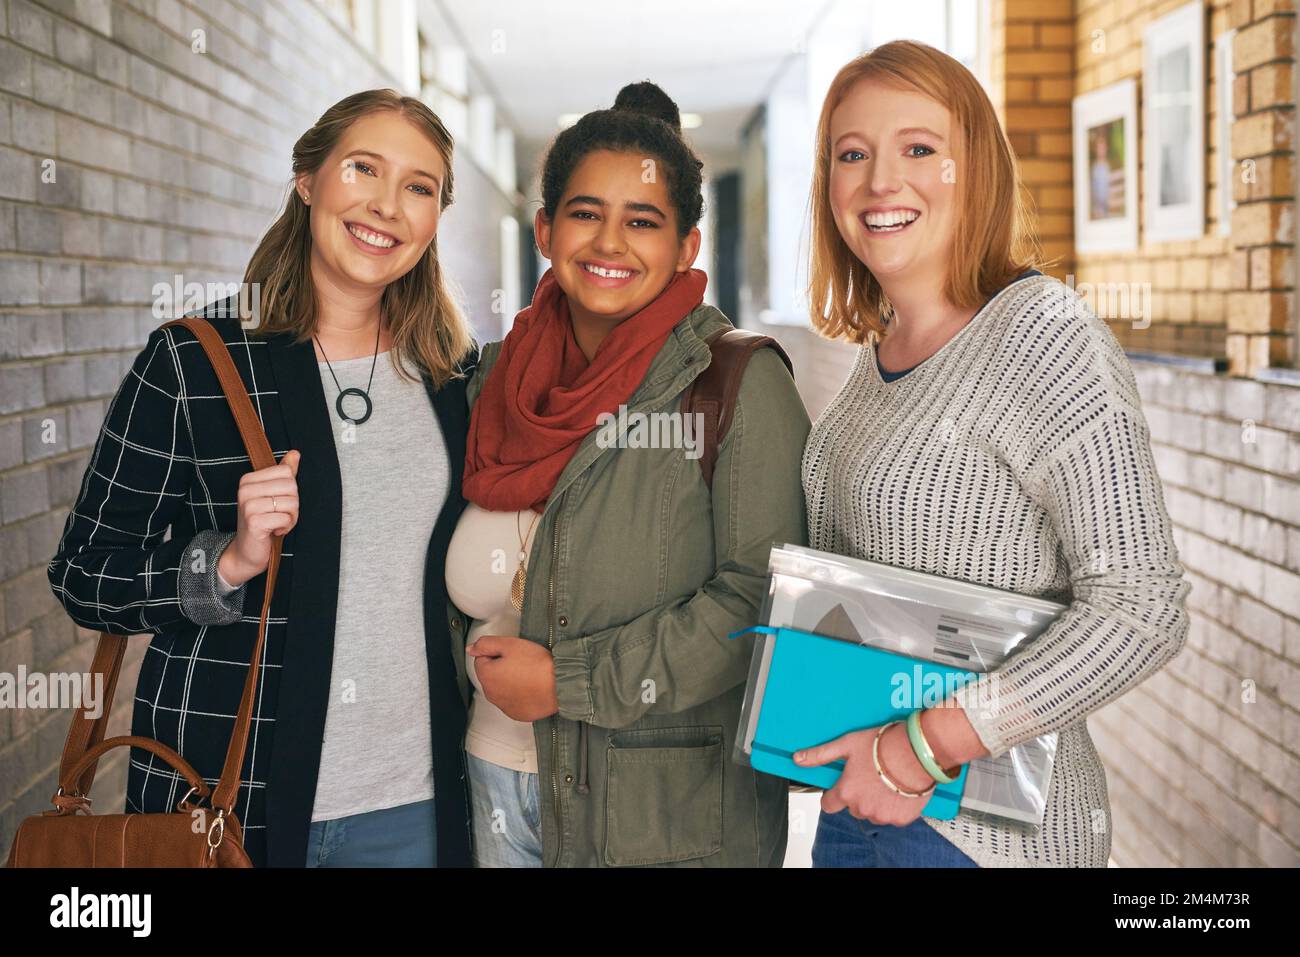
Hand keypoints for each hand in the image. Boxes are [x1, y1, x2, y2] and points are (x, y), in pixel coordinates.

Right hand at [218, 450, 300, 586]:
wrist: (246, 551)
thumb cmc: (263, 522)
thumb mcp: (272, 495)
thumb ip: (283, 474)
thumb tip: (295, 453)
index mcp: (248, 479)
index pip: (287, 473)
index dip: (291, 491)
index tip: (278, 503)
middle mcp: (245, 490)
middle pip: (291, 487)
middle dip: (293, 505)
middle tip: (279, 515)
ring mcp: (248, 506)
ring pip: (291, 503)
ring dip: (290, 518)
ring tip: (276, 523)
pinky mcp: (254, 522)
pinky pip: (285, 518)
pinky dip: (285, 527)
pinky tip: (274, 531)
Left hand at [469, 635, 558, 721]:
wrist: (561, 685)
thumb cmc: (538, 665)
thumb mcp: (510, 644)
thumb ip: (486, 644)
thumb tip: (471, 648)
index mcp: (487, 676)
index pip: (481, 659)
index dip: (497, 652)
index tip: (511, 653)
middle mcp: (491, 694)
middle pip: (490, 675)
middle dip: (501, 667)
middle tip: (521, 662)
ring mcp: (504, 706)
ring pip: (501, 689)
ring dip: (509, 681)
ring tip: (528, 674)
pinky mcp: (517, 714)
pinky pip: (512, 701)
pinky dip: (518, 694)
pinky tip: (531, 687)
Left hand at [793, 722, 938, 825]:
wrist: (916, 753)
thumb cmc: (882, 745)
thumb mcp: (847, 744)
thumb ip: (821, 754)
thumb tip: (798, 759)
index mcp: (846, 792)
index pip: (828, 804)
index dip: (833, 795)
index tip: (842, 786)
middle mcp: (861, 808)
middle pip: (853, 808)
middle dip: (858, 795)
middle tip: (870, 775)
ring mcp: (882, 816)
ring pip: (873, 814)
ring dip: (876, 802)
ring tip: (886, 780)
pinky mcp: (901, 819)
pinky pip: (893, 817)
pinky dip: (895, 806)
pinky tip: (899, 788)